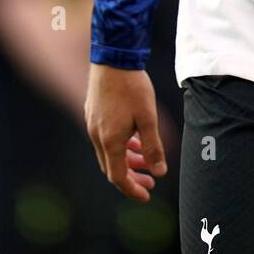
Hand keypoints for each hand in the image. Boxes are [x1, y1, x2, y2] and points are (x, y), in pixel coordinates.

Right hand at [85, 65, 166, 200]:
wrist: (113, 58)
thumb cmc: (132, 87)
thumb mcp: (148, 118)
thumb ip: (153, 147)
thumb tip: (160, 172)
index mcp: (110, 141)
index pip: (118, 177)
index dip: (133, 189)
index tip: (147, 195)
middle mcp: (97, 136)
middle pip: (112, 167)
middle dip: (132, 177)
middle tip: (151, 181)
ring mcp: (92, 125)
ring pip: (109, 153)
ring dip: (128, 160)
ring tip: (147, 159)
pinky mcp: (93, 114)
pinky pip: (105, 139)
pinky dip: (121, 145)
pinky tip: (135, 138)